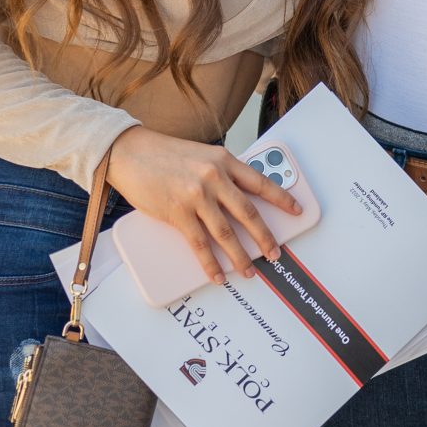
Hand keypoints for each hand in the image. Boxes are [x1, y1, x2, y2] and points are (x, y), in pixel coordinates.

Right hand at [106, 125, 302, 283]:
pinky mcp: (178, 213)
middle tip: (275, 253)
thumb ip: (221, 174)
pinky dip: (211, 263)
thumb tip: (238, 198)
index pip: (261, 182)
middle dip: (265, 237)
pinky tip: (217, 274)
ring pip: (226, 234)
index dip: (281, 199)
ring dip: (240, 256)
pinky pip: (200, 245)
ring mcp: (196, 197)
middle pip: (248, 213)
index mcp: (224, 161)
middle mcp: (214, 178)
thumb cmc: (164, 154)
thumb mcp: (202, 155)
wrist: (130, 152)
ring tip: (249, 271)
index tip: (296, 210)